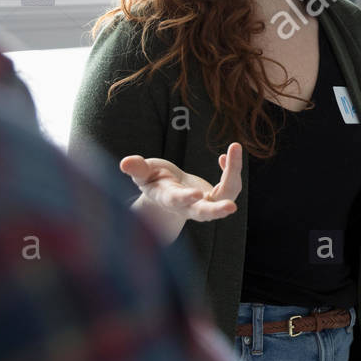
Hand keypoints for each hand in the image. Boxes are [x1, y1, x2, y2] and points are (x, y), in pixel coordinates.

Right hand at [120, 141, 241, 223]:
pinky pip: (230, 186)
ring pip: (225, 195)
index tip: (195, 194)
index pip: (177, 202)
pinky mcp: (218, 197)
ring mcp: (206, 203)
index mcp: (168, 199)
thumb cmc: (154, 180)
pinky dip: (231, 169)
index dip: (185, 199)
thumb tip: (125, 162)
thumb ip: (138, 168)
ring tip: (234, 147)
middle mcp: (189, 206)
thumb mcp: (144, 173)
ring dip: (233, 173)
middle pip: (204, 213)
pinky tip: (226, 154)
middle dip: (216, 211)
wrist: (169, 190)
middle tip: (231, 208)